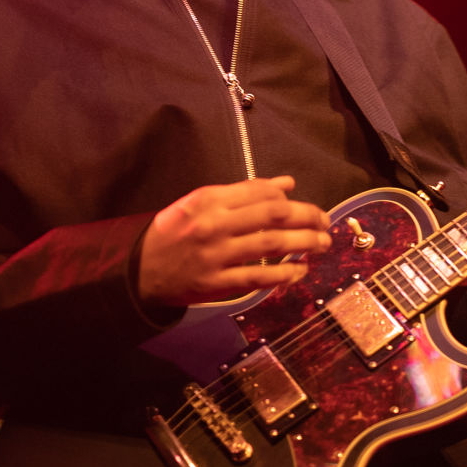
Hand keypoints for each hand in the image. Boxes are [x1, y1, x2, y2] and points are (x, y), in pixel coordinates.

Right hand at [136, 175, 330, 305]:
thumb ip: (244, 192)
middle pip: (273, 216)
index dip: (290, 198)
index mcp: (210, 200)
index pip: (260, 192)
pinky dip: (284, 274)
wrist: (140, 270)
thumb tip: (286, 184)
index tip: (306, 205)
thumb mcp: (201, 203)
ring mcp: (216, 255)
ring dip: (304, 243)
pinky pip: (258, 277)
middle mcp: (214, 224)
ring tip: (323, 243)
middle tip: (326, 222)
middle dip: (307, 216)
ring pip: (271, 245)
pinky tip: (301, 271)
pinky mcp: (216, 282)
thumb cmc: (174, 231)